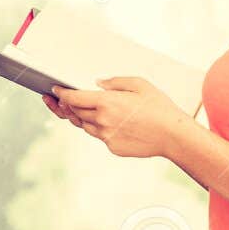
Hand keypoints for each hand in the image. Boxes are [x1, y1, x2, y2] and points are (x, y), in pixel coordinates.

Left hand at [47, 76, 188, 158]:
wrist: (173, 135)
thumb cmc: (160, 107)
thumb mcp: (140, 85)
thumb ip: (115, 82)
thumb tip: (98, 84)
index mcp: (107, 102)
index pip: (73, 98)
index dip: (61, 94)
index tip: (55, 90)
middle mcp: (102, 120)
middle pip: (75, 112)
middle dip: (65, 105)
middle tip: (57, 99)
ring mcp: (106, 136)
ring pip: (84, 126)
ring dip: (80, 117)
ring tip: (78, 109)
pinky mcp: (112, 147)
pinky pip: (99, 136)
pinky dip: (98, 128)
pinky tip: (107, 122)